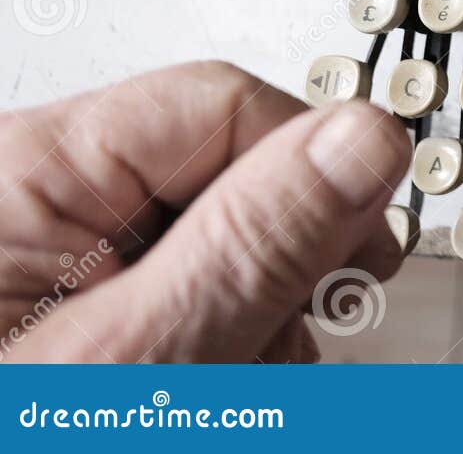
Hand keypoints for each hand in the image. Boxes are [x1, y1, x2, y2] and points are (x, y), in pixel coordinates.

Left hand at [0, 61, 410, 361]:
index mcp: (20, 175)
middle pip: (224, 177)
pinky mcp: (64, 319)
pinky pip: (181, 300)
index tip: (359, 258)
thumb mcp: (134, 371)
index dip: (314, 175)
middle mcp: (27, 203)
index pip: (222, 106)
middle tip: (268, 358)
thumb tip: (364, 137)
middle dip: (279, 272)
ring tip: (222, 392)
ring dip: (254, 327)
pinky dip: (218, 354)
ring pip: (218, 249)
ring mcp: (43, 265)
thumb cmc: (15, 445)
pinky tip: (204, 390)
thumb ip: (255, 245)